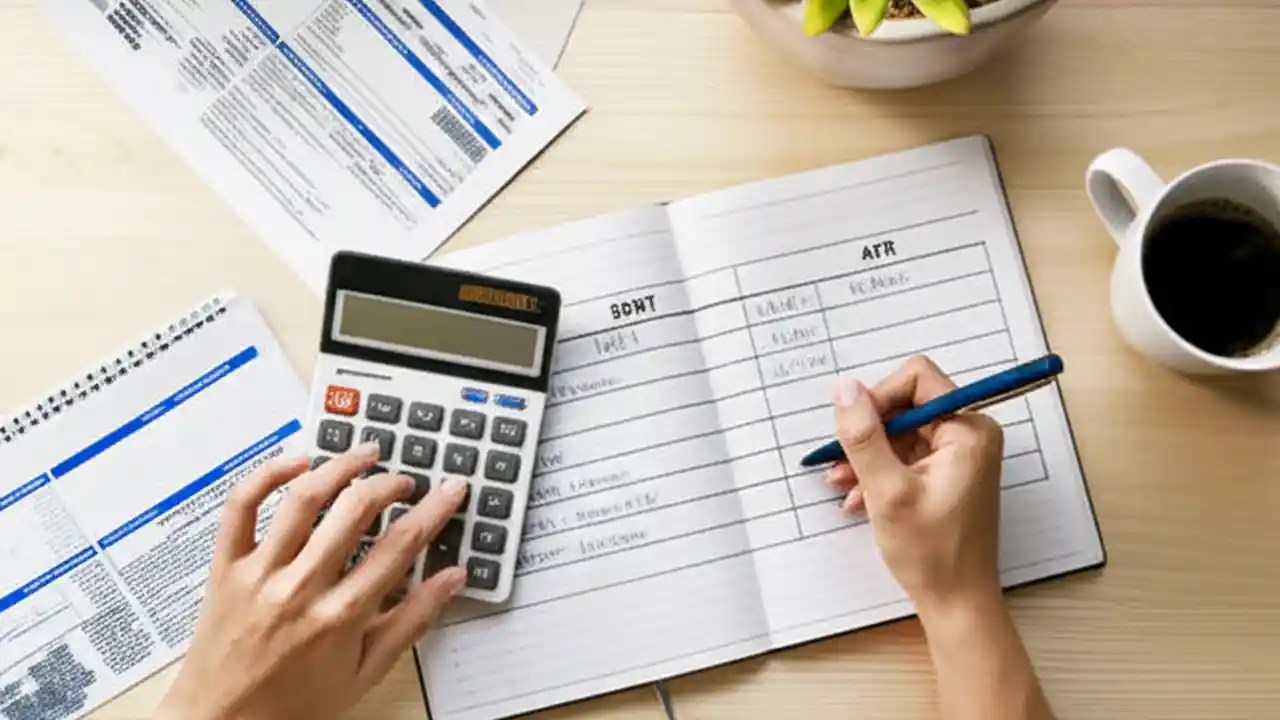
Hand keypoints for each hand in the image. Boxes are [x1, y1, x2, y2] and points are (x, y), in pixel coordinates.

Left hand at [156, 442, 467, 719]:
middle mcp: (301, 589)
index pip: (401, 546)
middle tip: (406, 480)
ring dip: (340, 467)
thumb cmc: (294, 705)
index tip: (451, 490)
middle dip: (390, 484)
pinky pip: (241, 507)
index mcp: (341, 617)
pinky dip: (267, 475)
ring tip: (365, 454)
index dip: (434, 510)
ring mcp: (260, 573)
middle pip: (355, 511)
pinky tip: (296, 463)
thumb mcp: (366, 671)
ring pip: (303, 499)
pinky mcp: (226, 567)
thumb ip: (413, 620)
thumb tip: (452, 579)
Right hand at [826, 356, 1004, 617]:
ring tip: (844, 485)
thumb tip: (845, 389)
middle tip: (841, 463)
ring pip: (900, 433)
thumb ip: (863, 436)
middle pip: (905, 405)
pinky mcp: (947, 474)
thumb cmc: (932, 553)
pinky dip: (879, 472)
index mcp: (968, 430)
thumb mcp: (887, 491)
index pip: (917, 378)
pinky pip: (905, 456)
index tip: (853, 428)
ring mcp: (959, 455)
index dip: (878, 397)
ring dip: (868, 456)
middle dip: (869, 433)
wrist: (956, 602)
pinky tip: (860, 498)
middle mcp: (969, 435)